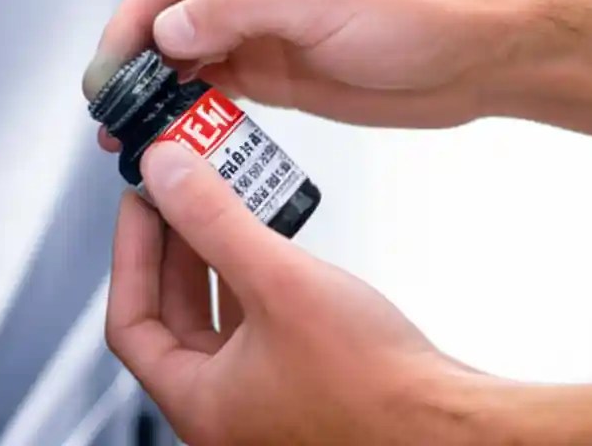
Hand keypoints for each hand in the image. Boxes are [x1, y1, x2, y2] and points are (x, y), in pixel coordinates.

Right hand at [85, 0, 530, 129]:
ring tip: (127, 136)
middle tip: (107, 114)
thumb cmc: (411, 14)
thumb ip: (235, 10)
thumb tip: (166, 30)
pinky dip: (188, 114)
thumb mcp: (317, 2)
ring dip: (153, 96)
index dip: (128, 24)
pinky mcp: (275, 79)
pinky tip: (171, 137)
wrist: (473, 59)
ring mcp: (259, 38)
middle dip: (130, 65)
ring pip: (184, 64)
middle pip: (166, 24)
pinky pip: (216, 94)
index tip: (106, 70)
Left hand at [106, 142, 478, 444]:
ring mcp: (264, 407)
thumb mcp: (278, 282)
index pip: (130, 321)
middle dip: (174, 248)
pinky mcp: (303, 394)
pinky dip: (253, 285)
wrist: (462, 433)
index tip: (140, 201)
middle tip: (178, 193)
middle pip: (172, 317)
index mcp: (199, 405)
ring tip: (222, 204)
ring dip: (214, 261)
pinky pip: (257, 331)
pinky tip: (271, 246)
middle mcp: (224, 413)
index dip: (130, 253)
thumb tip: (166, 172)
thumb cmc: (379, 389)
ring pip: (216, 322)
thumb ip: (214, 220)